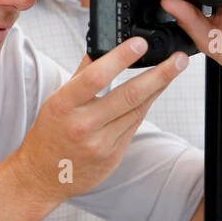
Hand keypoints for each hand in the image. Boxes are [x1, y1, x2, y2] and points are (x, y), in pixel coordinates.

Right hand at [9, 36, 186, 204]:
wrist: (42, 177)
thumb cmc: (49, 134)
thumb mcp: (56, 101)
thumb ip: (81, 75)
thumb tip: (101, 47)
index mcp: (64, 105)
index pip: (96, 77)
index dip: (120, 58)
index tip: (140, 44)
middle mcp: (83, 125)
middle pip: (128, 96)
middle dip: (159, 75)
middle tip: (179, 60)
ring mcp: (100, 143)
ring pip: (137, 110)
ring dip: (158, 89)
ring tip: (173, 70)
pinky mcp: (113, 156)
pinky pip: (134, 126)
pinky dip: (145, 107)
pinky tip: (154, 93)